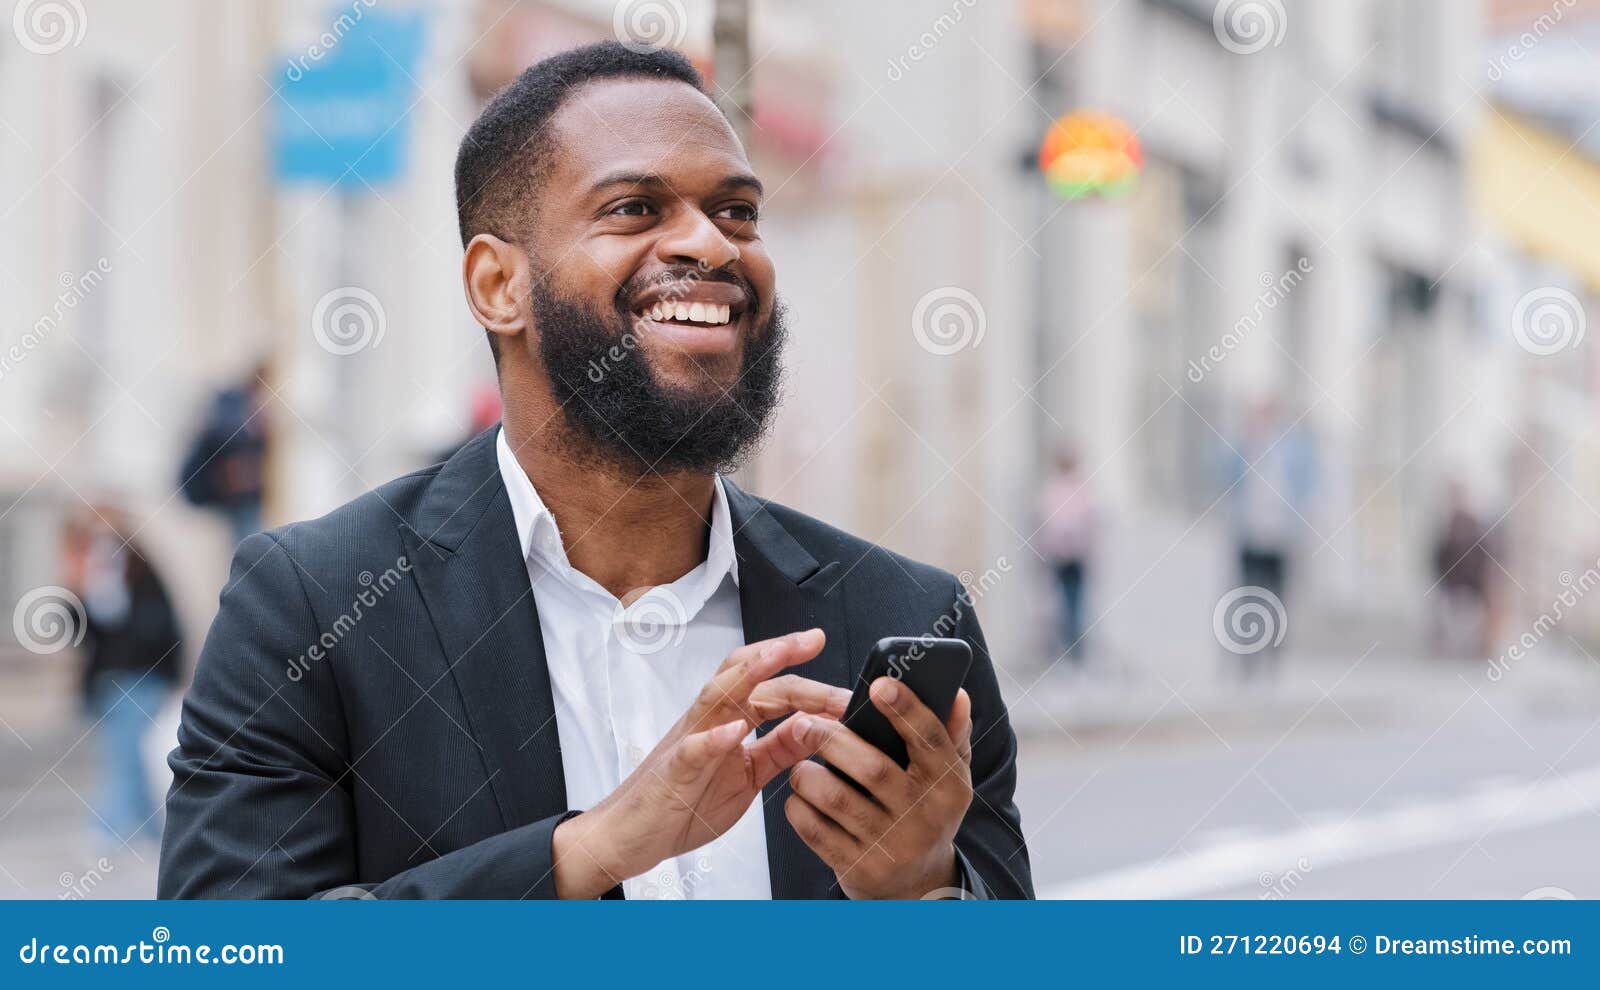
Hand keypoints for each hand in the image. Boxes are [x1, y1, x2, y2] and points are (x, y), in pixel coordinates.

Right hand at [551, 629, 846, 897]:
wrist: (631, 835)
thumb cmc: (685, 802)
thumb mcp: (749, 777)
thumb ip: (780, 750)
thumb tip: (817, 725)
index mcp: (730, 722)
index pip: (770, 687)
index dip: (805, 676)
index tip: (835, 668)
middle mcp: (710, 721)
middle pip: (745, 675)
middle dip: (780, 654)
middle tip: (813, 640)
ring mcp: (689, 741)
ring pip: (717, 696)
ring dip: (748, 674)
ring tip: (776, 655)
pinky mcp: (673, 771)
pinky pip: (692, 749)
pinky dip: (714, 738)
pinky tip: (735, 730)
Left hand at [780, 679, 973, 898]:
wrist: (918, 887)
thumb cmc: (927, 814)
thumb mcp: (949, 778)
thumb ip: (951, 734)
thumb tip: (957, 693)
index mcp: (948, 784)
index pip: (930, 740)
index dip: (906, 710)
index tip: (879, 685)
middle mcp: (923, 816)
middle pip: (872, 768)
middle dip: (831, 740)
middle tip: (804, 723)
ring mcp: (890, 846)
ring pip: (836, 799)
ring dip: (809, 775)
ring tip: (799, 763)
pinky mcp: (859, 868)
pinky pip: (816, 831)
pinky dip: (799, 808)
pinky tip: (800, 796)